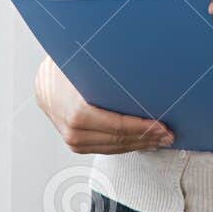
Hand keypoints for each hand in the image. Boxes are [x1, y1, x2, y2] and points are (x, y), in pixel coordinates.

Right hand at [34, 55, 174, 153]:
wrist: (44, 79)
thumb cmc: (69, 67)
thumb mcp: (88, 63)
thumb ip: (111, 69)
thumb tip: (147, 63)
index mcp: (76, 110)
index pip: (117, 126)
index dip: (143, 128)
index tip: (163, 126)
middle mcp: (72, 129)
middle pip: (117, 139)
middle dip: (146, 138)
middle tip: (168, 135)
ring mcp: (72, 139)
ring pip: (112, 148)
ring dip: (139, 145)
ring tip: (160, 140)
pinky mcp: (75, 143)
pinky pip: (104, 148)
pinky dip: (125, 146)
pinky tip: (141, 142)